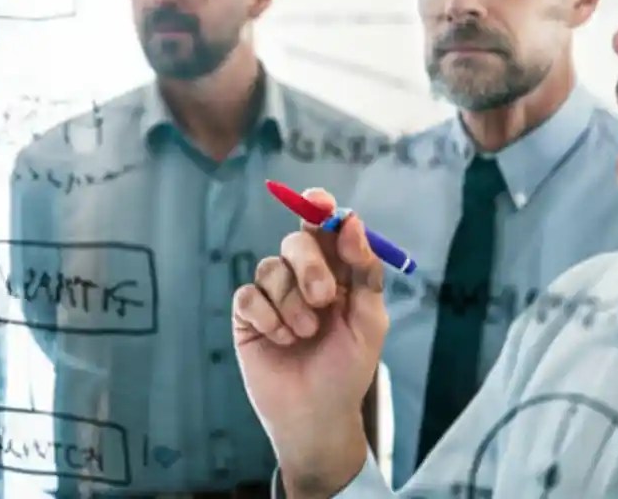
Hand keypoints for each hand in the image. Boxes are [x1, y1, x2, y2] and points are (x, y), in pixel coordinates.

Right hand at [232, 189, 386, 496]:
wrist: (317, 415)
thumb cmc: (348, 368)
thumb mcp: (369, 321)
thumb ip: (364, 271)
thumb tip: (350, 221)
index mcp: (337, 271)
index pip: (326, 227)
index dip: (319, 208)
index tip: (318, 202)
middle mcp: (303, 276)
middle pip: (296, 241)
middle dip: (310, 266)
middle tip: (322, 299)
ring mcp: (274, 295)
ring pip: (270, 267)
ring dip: (290, 302)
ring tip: (304, 334)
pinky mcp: (248, 315)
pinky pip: (248, 296)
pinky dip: (267, 317)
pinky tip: (281, 340)